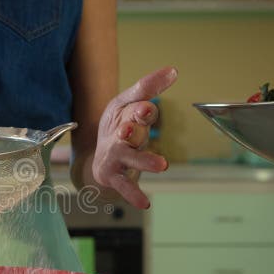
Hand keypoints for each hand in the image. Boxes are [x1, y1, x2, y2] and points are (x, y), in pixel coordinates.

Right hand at [91, 67, 176, 208]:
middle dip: (135, 123)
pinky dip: (133, 194)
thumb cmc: (120, 126)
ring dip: (143, 159)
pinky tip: (145, 203)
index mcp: (123, 114)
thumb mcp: (130, 104)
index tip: (149, 106)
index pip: (134, 107)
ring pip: (129, 156)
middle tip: (146, 116)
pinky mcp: (113, 175)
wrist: (99, 158)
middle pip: (127, 128)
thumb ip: (150, 88)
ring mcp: (115, 155)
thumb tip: (174, 70)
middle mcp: (117, 133)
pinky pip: (124, 185)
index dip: (142, 108)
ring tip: (162, 166)